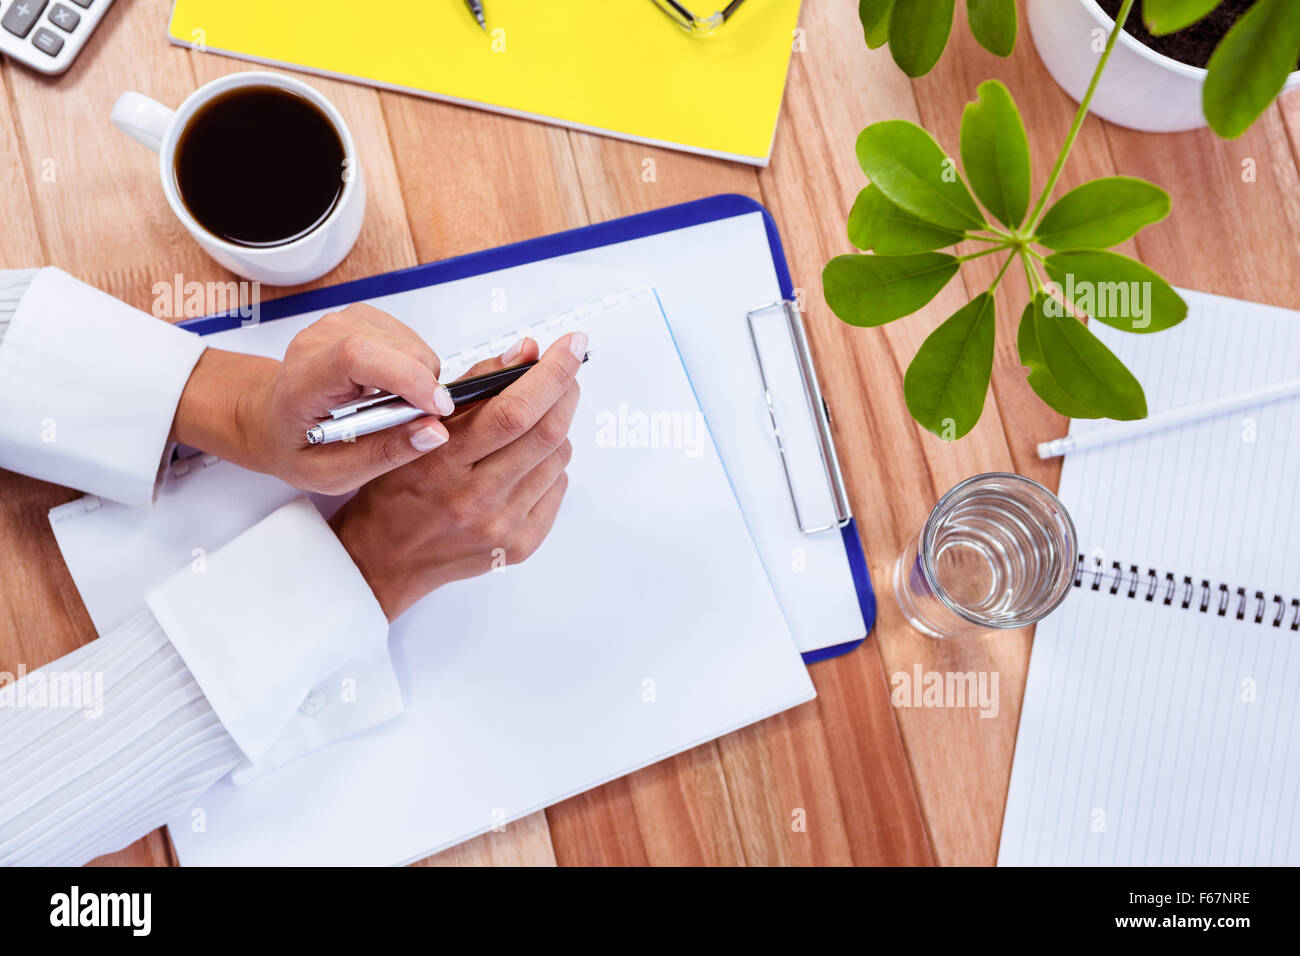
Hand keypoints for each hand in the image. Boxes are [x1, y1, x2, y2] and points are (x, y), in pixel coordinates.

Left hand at [175, 304, 454, 493]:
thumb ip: (383, 454)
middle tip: (416, 420)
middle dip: (424, 385)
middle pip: (393, 347)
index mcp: (303, 383)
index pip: (356, 357)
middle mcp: (318, 343)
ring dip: (421, 376)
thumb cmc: (295, 445)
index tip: (436, 407)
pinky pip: (406, 336)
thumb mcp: (332, 473)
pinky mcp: (357, 319)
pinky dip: (414, 364)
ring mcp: (338, 324)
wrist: (270, 418)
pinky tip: (394, 386)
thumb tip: (433, 431)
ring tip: (397, 405)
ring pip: (407, 340)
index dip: (406, 377)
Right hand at [330, 331, 585, 620]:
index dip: (550, 374)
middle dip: (565, 390)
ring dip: (555, 428)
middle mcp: (473, 499)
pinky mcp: (521, 545)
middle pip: (546, 433)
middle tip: (567, 372)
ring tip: (529, 425)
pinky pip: (558, 487)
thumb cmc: (397, 489)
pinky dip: (551, 465)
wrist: (387, 557)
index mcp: (441, 463)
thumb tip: (526, 353)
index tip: (571, 346)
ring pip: (558, 457)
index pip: (513, 412)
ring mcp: (501, 525)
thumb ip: (472, 387)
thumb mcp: (414, 427)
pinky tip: (524, 463)